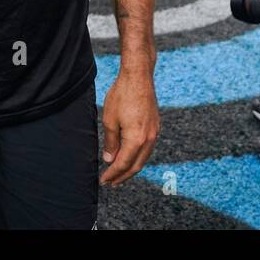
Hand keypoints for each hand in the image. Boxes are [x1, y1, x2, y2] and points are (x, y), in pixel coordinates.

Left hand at [100, 68, 159, 185]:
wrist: (139, 76)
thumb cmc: (122, 95)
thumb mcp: (109, 120)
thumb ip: (111, 142)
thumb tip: (110, 159)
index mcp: (136, 139)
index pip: (123, 164)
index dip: (112, 174)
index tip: (103, 180)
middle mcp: (149, 139)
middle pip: (136, 165)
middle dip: (123, 176)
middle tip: (111, 183)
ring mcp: (154, 132)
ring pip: (144, 158)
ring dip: (131, 168)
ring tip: (120, 173)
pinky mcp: (155, 126)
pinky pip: (148, 148)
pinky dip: (138, 157)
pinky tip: (130, 157)